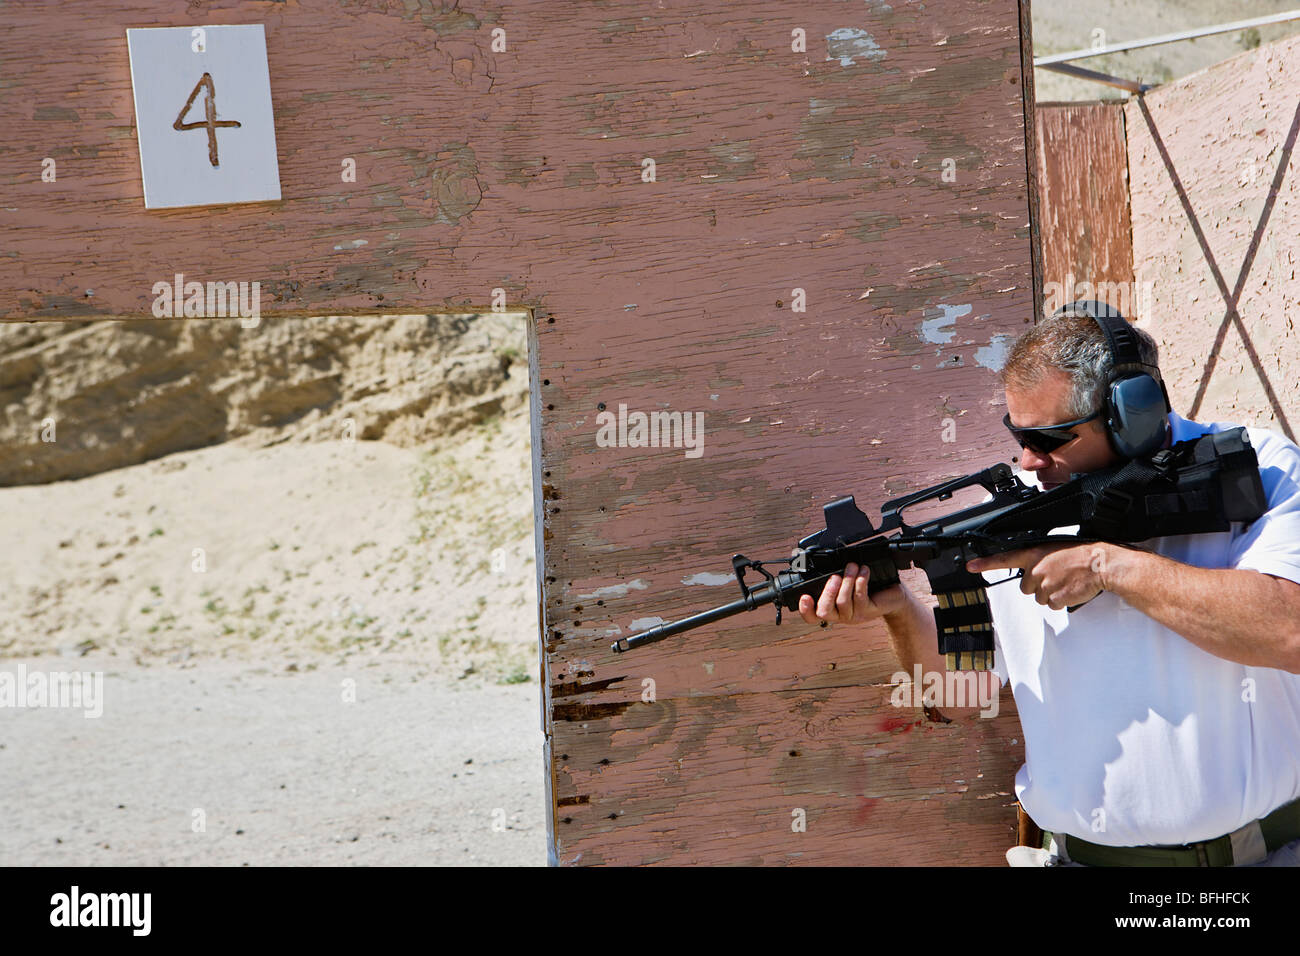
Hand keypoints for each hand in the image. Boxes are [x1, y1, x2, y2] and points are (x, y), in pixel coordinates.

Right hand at [797, 562, 907, 626]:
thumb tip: (823, 564)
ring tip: (852, 566)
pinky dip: (860, 581)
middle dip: (827, 592)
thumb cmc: (868, 587)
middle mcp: (840, 615)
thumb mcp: (847, 582)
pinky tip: (863, 571)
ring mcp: (854, 616)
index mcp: (832, 609)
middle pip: (824, 611)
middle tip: (835, 576)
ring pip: (842, 601)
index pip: (812, 616)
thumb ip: (834, 578)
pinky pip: (860, 597)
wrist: (892, 596)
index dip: (805, 610)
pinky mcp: (868, 611)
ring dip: (847, 580)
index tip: (805, 596)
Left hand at [966, 543, 1110, 610]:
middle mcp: (1036, 570)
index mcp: (1034, 554)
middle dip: (1038, 585)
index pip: (1004, 559)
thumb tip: (1031, 570)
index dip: (985, 564)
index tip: (971, 566)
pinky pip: (1052, 605)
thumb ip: (1037, 559)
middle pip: (1026, 587)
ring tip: (1066, 581)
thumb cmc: (1080, 554)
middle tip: (1055, 576)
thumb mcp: (1053, 549)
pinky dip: (1061, 601)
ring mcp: (1045, 585)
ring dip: (1051, 593)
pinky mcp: (1055, 598)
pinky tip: (1070, 589)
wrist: (1101, 563)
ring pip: (1040, 598)